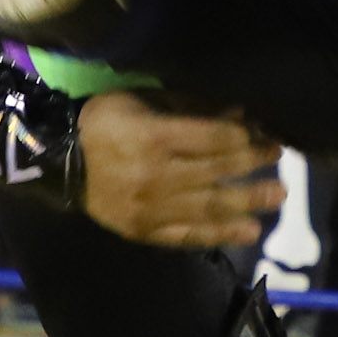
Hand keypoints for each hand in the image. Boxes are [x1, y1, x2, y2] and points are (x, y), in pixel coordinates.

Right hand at [76, 92, 286, 248]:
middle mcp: (156, 176)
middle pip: (218, 170)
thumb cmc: (102, 123)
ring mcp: (151, 208)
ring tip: (278, 196)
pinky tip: (249, 232)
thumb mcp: (140, 100)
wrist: (58, 165)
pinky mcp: (145, 232)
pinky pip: (189, 236)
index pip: (215, 139)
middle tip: (279, 156)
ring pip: (210, 206)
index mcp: (154, 138)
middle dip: (254, 162)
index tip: (265, 131)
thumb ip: (188, 106)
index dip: (246, 136)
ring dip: (248, 201)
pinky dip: (221, 234)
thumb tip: (238, 113)